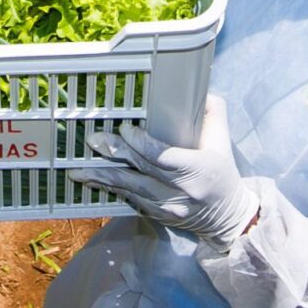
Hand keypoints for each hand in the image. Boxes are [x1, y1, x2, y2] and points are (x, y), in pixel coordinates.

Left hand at [73, 95, 260, 252]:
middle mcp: (179, 191)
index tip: (126, 128)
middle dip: (115, 153)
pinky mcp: (158, 216)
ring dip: (103, 177)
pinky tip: (93, 181)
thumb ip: (213, 114)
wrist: (228, 218)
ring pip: (130, 189)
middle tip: (93, 140)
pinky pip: (130, 199)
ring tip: (79, 170)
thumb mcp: (222, 142)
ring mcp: (167, 207)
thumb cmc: (223, 174)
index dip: (140, 142)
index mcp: (197, 169)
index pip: (163, 156)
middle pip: (141, 170)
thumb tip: (200, 90)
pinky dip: (111, 188)